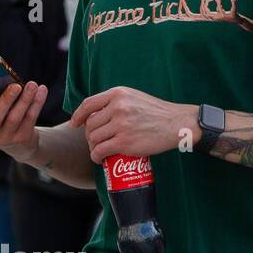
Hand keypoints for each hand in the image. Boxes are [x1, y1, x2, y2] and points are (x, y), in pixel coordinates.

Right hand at [0, 81, 47, 162]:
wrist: (14, 142)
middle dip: (6, 100)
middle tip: (15, 86)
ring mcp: (6, 138)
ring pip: (16, 117)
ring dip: (25, 99)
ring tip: (32, 85)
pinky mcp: (22, 137)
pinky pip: (30, 118)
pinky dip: (37, 103)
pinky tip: (41, 90)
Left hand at [70, 87, 195, 162]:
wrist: (178, 124)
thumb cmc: (157, 112)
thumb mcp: (134, 97)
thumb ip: (115, 102)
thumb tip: (94, 114)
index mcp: (118, 94)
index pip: (88, 104)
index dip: (78, 115)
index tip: (75, 124)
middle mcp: (117, 107)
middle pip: (90, 124)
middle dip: (89, 135)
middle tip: (96, 142)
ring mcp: (121, 125)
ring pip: (94, 138)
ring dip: (94, 146)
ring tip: (100, 150)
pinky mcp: (125, 142)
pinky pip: (101, 150)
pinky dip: (97, 156)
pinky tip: (100, 158)